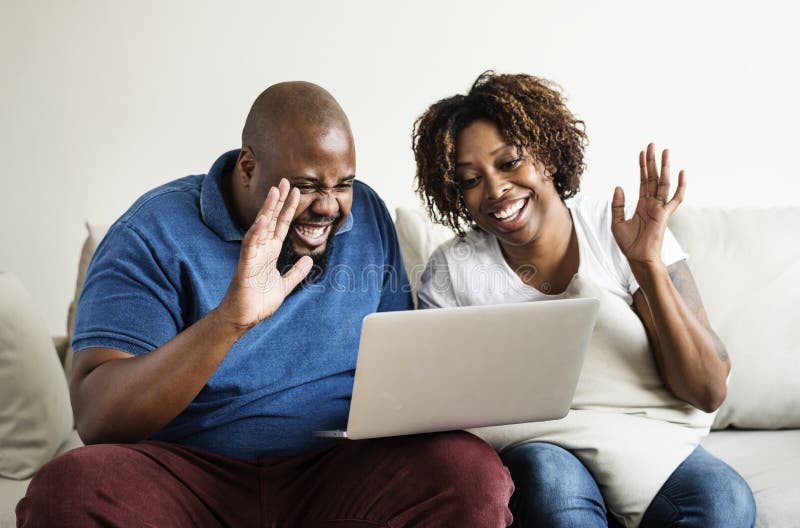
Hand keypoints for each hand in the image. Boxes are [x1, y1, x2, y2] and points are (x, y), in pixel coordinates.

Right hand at [216, 178, 312, 330]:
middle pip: (272, 220)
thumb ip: (296, 274)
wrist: (244, 318)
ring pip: (261, 227)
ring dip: (268, 208)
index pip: (281, 226)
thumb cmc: (259, 302)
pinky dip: (257, 230)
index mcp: (270, 253)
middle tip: (285, 181)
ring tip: (275, 191)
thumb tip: (308, 262)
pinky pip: (251, 244)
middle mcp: (261, 250)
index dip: (289, 209)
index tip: (296, 192)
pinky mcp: (245, 264)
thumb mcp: (285, 286)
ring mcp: (252, 255)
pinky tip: (264, 218)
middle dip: (279, 201)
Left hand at [611, 143, 685, 269]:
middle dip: (653, 161)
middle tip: (652, 144)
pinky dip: (680, 186)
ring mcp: (660, 208)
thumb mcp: (617, 222)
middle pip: (654, 178)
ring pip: (664, 183)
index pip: (643, 181)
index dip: (643, 167)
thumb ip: (618, 205)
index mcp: (642, 204)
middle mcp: (652, 204)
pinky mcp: (665, 215)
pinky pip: (675, 199)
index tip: (642, 152)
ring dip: (664, 167)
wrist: (637, 258)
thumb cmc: (628, 244)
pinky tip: (682, 173)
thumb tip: (619, 187)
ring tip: (664, 151)